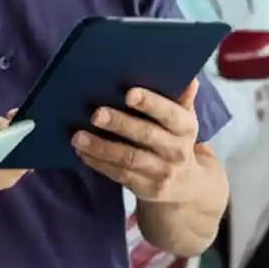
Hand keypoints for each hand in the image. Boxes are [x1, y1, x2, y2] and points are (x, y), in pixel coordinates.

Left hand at [72, 79, 202, 203]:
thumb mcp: (183, 120)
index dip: (151, 103)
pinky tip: (82, 152)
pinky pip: (119, 175)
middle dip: (120, 123)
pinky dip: (99, 163)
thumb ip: (182, 99)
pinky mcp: (146, 188)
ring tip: (78, 137)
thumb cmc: (175, 139)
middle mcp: (177, 151)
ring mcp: (162, 172)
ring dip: (101, 147)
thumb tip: (190, 79)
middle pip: (146, 135)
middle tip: (96, 114)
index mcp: (186, 128)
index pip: (170, 114)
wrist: (187, 185)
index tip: (129, 93)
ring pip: (129, 158)